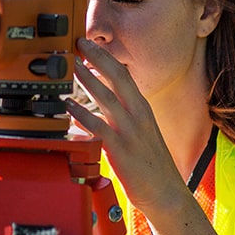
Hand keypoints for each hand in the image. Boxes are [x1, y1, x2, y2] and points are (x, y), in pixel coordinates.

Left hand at [67, 38, 184, 214]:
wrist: (166, 192)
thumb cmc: (150, 164)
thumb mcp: (140, 131)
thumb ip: (122, 115)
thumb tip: (101, 103)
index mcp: (142, 109)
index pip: (124, 74)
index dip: (106, 57)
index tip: (90, 44)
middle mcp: (137, 115)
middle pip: (117, 77)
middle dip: (97, 57)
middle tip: (79, 42)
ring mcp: (129, 131)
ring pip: (106, 97)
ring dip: (87, 79)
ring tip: (71, 66)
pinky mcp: (120, 149)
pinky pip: (98, 126)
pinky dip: (82, 114)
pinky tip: (69, 106)